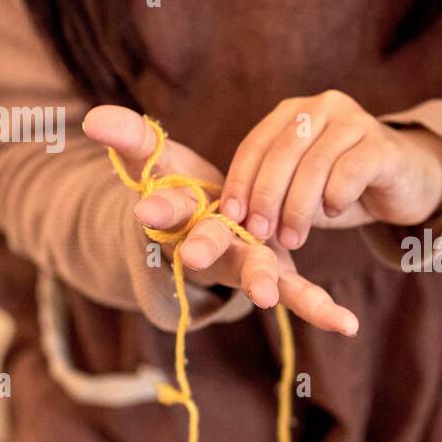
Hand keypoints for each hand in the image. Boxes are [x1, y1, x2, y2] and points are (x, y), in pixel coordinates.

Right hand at [83, 105, 358, 335]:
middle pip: (207, 249)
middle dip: (201, 250)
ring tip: (266, 295)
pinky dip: (322, 310)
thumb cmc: (176, 193)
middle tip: (191, 257)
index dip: (158, 209)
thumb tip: (94, 116)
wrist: (201, 232)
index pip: (167, 211)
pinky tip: (348, 324)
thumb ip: (133, 141)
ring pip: (254, 274)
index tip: (146, 211)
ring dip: (260, 283)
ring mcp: (244, 263)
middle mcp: (211, 248)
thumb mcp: (156, 163)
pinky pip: (300, 294)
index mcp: (182, 219)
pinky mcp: (276, 274)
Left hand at [209, 89, 441, 252]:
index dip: (241, 181)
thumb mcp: (303, 189)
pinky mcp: (384, 144)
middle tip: (261, 232)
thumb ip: (274, 194)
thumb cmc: (347, 187)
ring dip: (298, 206)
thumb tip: (237, 220)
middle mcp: (323, 107)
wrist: (407, 182)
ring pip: (315, 163)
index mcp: (295, 113)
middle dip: (267, 196)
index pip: (257, 143)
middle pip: (283, 151)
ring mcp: (356, 121)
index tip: (231, 216)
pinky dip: (335, 195)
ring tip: (293, 238)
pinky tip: (332, 212)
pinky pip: (351, 170)